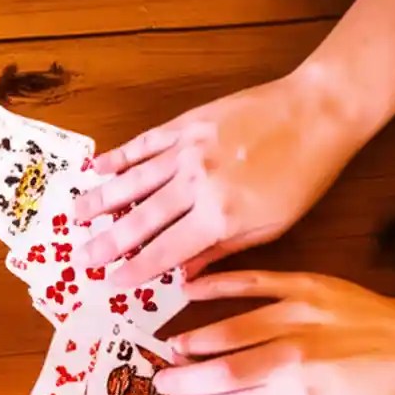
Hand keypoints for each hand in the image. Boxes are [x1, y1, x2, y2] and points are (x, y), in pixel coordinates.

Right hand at [75, 71, 359, 284]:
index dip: (135, 269)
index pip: (166, 251)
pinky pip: (144, 144)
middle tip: (80, 257)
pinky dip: (119, 158)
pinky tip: (98, 168)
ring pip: (133, 182)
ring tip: (75, 216)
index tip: (111, 282)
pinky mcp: (187, 124)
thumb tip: (182, 274)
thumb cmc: (304, 174)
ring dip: (100, 200)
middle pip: (140, 220)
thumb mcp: (272, 226)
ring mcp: (188, 151)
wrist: (319, 112)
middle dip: (107, 243)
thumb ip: (222, 249)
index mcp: (219, 216)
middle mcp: (196, 184)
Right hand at [154, 271, 394, 394]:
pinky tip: (189, 290)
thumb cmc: (363, 386)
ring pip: (230, 329)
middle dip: (183, 378)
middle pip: (223, 371)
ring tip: (174, 348)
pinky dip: (216, 285)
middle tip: (162, 379)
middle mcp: (294, 359)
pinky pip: (251, 282)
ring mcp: (297, 317)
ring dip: (194, 340)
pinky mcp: (303, 285)